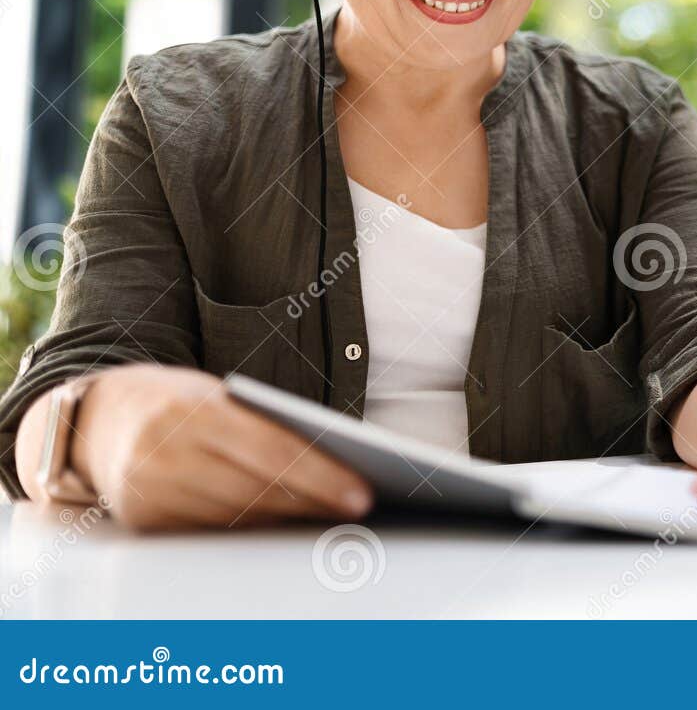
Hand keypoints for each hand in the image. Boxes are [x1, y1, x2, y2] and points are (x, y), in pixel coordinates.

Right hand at [58, 365, 371, 530]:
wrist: (101, 418)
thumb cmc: (178, 403)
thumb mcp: (218, 399)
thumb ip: (263, 429)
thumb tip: (330, 468)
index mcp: (193, 412)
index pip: (272, 452)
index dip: (321, 477)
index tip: (361, 495)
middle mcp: (166, 453)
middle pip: (258, 490)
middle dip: (312, 502)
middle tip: (355, 510)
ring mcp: (149, 491)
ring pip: (236, 517)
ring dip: (285, 520)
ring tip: (328, 517)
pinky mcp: (142, 520)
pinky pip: (209, 532)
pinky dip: (248, 529)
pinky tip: (280, 525)